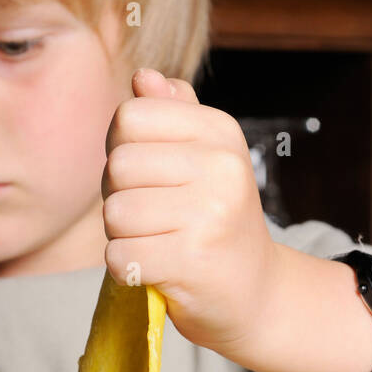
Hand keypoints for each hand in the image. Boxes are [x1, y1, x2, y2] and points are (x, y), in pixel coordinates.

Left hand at [102, 67, 279, 359]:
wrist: (257, 294)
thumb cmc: (216, 222)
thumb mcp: (205, 158)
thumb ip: (173, 115)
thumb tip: (143, 78)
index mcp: (219, 132)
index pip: (131, 116)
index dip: (121, 148)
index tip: (146, 175)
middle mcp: (220, 167)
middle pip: (117, 165)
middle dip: (118, 195)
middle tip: (150, 217)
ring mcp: (208, 215)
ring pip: (115, 212)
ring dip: (121, 235)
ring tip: (156, 242)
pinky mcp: (191, 262)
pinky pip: (119, 255)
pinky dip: (125, 267)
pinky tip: (153, 268)